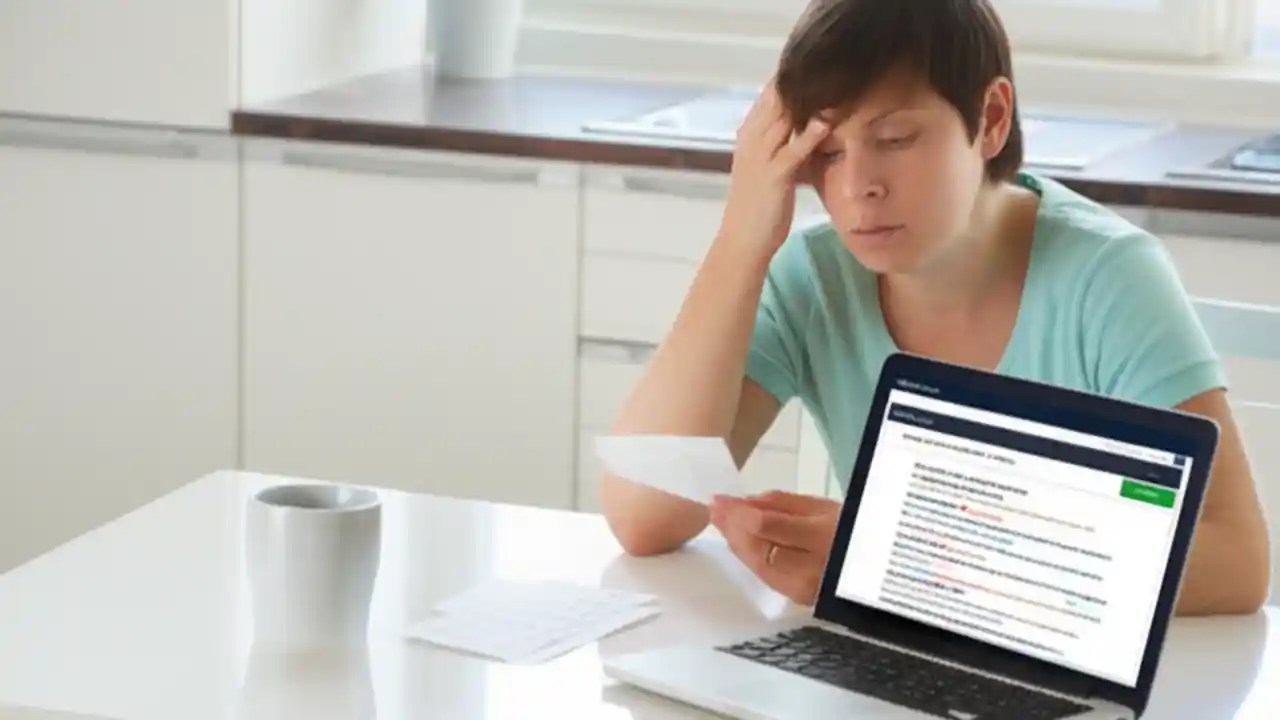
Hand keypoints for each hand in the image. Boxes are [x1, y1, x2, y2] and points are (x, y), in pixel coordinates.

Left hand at [709, 490, 841, 604]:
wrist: (879, 570)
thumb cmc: (853, 528)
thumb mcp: (823, 506)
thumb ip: (783, 503)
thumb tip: (746, 503)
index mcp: (822, 537)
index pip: (767, 526)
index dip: (738, 513)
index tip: (719, 499)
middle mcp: (809, 569)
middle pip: (757, 550)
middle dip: (732, 529)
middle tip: (714, 509)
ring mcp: (803, 590)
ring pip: (758, 566)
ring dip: (736, 543)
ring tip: (721, 523)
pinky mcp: (798, 599)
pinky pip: (766, 575)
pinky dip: (750, 558)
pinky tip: (740, 543)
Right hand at [717, 80, 830, 257]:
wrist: (742, 243)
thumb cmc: (759, 210)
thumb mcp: (769, 170)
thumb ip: (783, 147)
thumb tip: (807, 130)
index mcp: (748, 137)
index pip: (770, 97)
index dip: (792, 81)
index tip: (818, 69)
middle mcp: (751, 141)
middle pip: (777, 101)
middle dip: (802, 84)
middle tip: (831, 68)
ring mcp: (760, 157)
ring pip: (784, 119)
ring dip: (808, 100)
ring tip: (833, 83)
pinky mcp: (774, 176)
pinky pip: (792, 150)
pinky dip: (809, 134)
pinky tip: (825, 121)